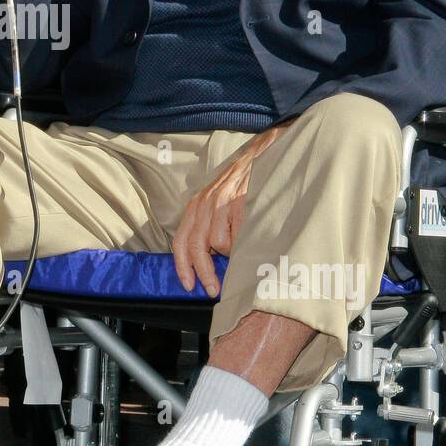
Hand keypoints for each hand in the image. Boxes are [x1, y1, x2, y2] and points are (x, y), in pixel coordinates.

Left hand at [172, 124, 287, 296]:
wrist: (264, 155)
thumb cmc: (244, 185)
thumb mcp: (219, 202)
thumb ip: (210, 225)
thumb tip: (209, 261)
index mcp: (196, 205)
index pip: (180, 240)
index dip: (182, 265)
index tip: (188, 285)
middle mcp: (205, 203)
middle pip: (195, 246)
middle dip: (202, 272)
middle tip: (212, 289)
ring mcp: (222, 202)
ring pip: (216, 243)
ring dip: (228, 253)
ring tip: (241, 248)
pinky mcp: (240, 202)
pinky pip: (237, 235)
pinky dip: (242, 244)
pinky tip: (250, 239)